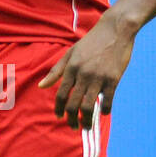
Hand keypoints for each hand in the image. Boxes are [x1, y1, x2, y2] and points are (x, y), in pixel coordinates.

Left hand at [38, 11, 135, 129]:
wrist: (115, 29)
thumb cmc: (91, 42)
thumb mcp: (71, 53)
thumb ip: (56, 71)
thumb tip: (41, 86)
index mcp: (71, 68)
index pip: (61, 94)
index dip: (59, 109)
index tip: (60, 117)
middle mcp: (83, 74)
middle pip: (73, 104)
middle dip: (71, 120)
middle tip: (73, 127)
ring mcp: (98, 77)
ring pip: (88, 106)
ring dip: (87, 121)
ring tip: (87, 127)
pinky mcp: (113, 79)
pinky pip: (107, 100)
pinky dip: (104, 110)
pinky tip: (103, 113)